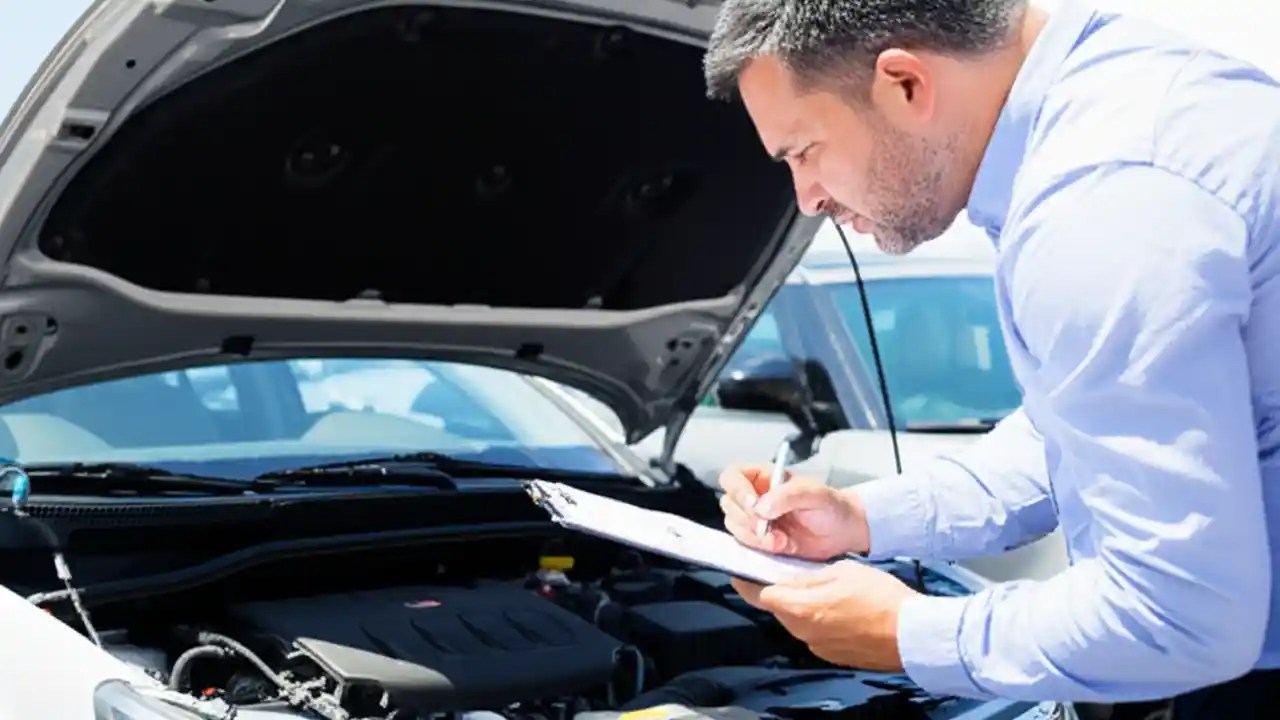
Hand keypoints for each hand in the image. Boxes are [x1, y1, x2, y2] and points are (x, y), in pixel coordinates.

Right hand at [718, 465, 868, 560]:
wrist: (843, 533)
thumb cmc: (829, 505)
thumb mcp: (813, 493)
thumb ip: (787, 495)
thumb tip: (760, 509)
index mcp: (762, 478)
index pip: (732, 477)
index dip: (737, 490)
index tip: (754, 505)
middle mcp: (753, 498)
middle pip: (729, 504)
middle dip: (746, 518)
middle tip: (768, 526)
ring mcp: (754, 521)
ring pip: (733, 526)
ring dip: (752, 536)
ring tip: (778, 539)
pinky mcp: (759, 542)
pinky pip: (745, 545)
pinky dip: (759, 548)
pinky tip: (780, 546)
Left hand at [731, 560, 919, 671]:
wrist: (913, 633)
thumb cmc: (882, 599)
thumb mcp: (842, 571)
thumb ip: (808, 577)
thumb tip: (788, 579)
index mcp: (801, 608)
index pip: (760, 596)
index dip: (748, 582)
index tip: (742, 571)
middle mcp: (804, 632)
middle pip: (778, 609)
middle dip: (779, 592)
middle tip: (789, 573)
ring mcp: (819, 646)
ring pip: (797, 621)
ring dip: (800, 606)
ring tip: (820, 588)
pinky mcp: (834, 655)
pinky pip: (816, 633)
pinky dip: (819, 620)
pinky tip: (837, 608)